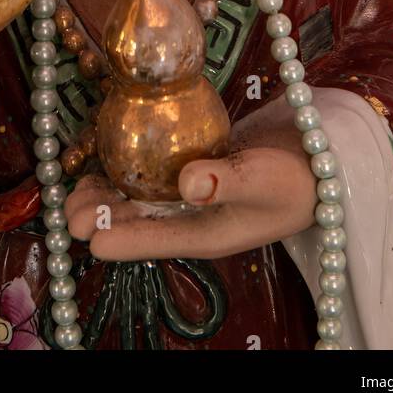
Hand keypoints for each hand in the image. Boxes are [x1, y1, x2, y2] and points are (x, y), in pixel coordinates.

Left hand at [66, 107, 316, 261]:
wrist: (322, 155)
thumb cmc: (298, 177)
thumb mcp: (263, 179)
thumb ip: (225, 180)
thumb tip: (186, 183)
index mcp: (205, 234)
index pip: (153, 241)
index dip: (118, 238)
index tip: (87, 235)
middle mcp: (191, 217)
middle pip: (136, 221)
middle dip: (101, 216)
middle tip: (70, 208)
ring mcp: (189, 193)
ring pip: (138, 198)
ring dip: (107, 192)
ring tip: (76, 186)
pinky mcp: (191, 166)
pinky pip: (151, 172)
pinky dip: (127, 165)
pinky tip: (106, 151)